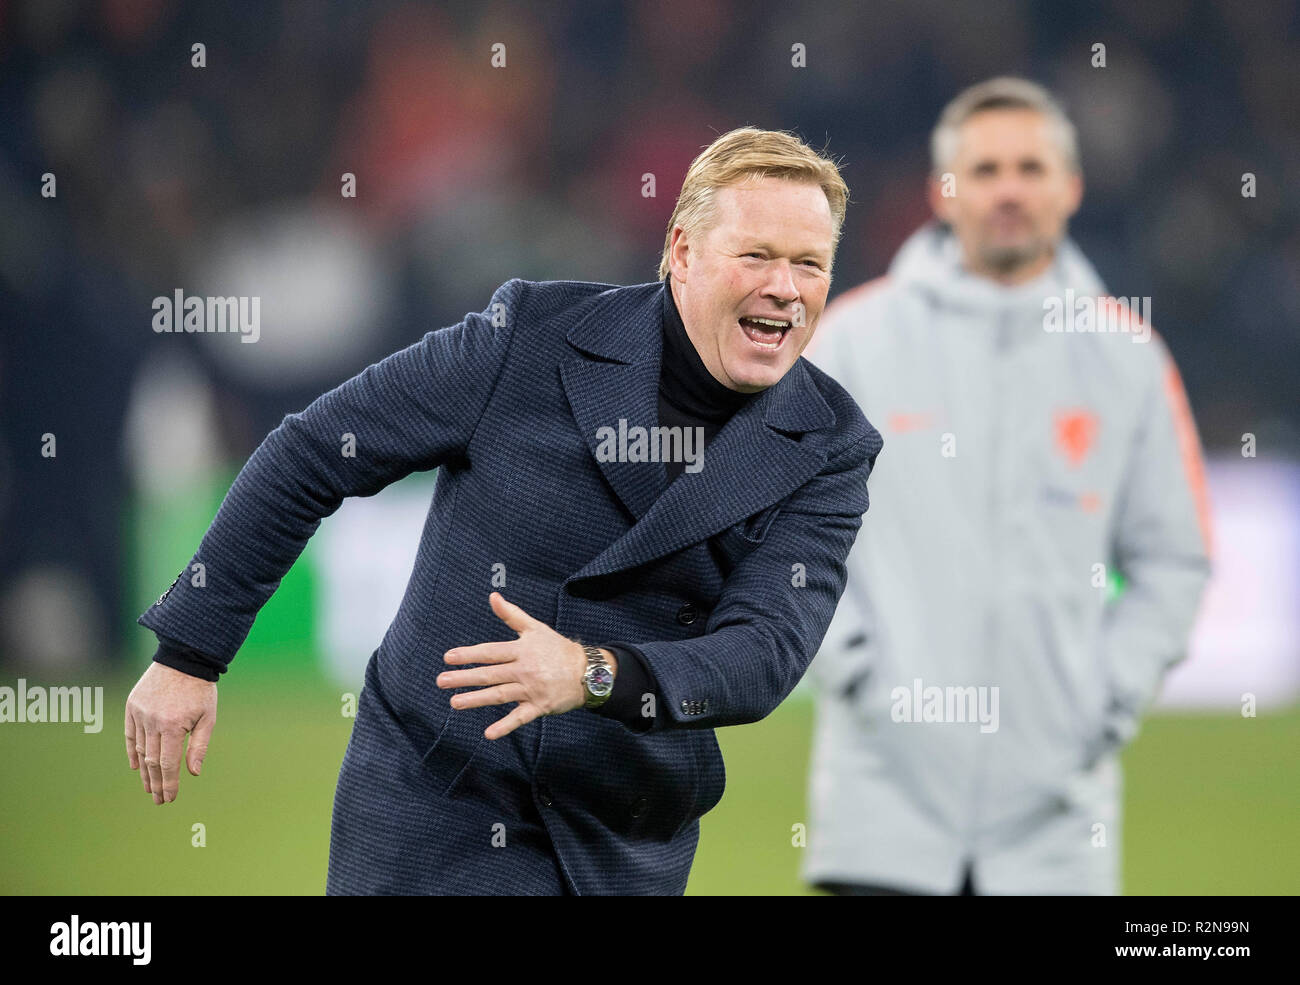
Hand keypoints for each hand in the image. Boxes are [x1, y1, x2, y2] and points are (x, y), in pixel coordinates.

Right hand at [124, 662, 217, 803]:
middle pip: (151, 761)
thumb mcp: (208, 718)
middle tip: (159, 800)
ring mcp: (140, 713)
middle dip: (156, 783)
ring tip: (149, 788)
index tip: (169, 798)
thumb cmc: (200, 690)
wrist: (184, 658)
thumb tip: (193, 774)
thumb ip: (199, 746)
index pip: (167, 764)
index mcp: (173, 726)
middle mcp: (153, 721)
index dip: (168, 783)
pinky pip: (130, 734)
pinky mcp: (132, 706)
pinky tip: (136, 766)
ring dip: (144, 771)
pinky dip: (133, 751)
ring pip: (140, 750)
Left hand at [437, 591, 607, 739]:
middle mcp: (524, 670)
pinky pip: (520, 717)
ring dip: (476, 699)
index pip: (490, 652)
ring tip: (455, 703)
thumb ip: (511, 614)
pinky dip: (505, 726)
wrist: (588, 671)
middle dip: (464, 678)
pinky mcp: (539, 706)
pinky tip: (489, 733)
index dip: (469, 654)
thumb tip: (493, 596)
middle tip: (441, 681)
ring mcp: (531, 689)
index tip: (448, 657)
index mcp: (522, 650)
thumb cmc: (558, 649)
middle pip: (490, 674)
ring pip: (499, 695)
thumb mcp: (535, 628)